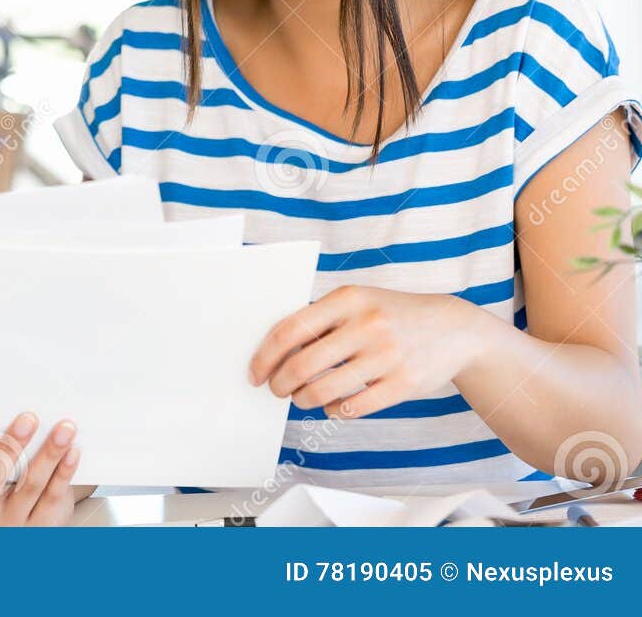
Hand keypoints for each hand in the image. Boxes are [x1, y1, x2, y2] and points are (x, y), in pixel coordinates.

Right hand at [0, 413, 80, 525]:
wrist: (14, 539)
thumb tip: (11, 413)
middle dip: (11, 446)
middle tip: (28, 419)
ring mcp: (11, 523)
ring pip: (30, 486)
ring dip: (48, 453)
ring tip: (63, 429)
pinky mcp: (40, 528)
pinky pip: (53, 498)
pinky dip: (64, 472)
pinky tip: (72, 452)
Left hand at [248, 285, 484, 417]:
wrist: (456, 329)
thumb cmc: (392, 315)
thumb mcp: (358, 302)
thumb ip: (321, 319)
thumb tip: (273, 350)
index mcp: (348, 299)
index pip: (291, 329)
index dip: (265, 355)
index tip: (255, 373)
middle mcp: (367, 325)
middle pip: (303, 364)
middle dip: (281, 383)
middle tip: (276, 389)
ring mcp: (387, 356)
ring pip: (324, 390)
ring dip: (303, 399)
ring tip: (301, 398)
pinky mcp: (404, 384)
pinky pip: (353, 408)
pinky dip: (333, 411)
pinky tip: (331, 406)